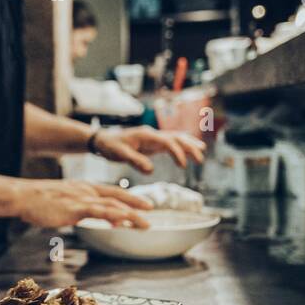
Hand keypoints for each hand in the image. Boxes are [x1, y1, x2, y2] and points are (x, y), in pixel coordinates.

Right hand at [15, 179, 152, 228]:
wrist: (23, 196)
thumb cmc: (38, 201)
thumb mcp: (62, 202)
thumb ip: (79, 209)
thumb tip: (88, 216)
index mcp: (83, 188)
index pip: (111, 191)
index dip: (129, 197)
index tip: (142, 203)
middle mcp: (86, 190)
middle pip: (117, 196)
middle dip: (136, 203)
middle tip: (151, 209)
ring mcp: (81, 198)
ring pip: (112, 205)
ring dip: (131, 214)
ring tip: (145, 222)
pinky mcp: (75, 208)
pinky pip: (99, 212)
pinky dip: (114, 216)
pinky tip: (124, 221)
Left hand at [91, 126, 206, 172]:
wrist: (102, 140)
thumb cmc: (110, 146)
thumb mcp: (120, 155)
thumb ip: (135, 161)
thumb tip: (151, 170)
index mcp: (146, 135)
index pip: (167, 142)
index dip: (177, 153)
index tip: (182, 166)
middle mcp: (152, 134)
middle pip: (176, 137)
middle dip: (189, 147)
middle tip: (200, 159)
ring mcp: (153, 137)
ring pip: (175, 138)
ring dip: (188, 144)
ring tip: (201, 153)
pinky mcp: (152, 143)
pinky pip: (170, 143)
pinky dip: (181, 146)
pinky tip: (190, 151)